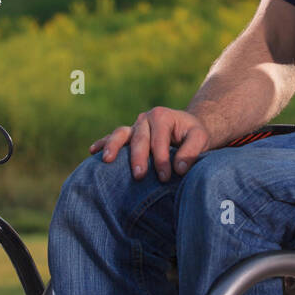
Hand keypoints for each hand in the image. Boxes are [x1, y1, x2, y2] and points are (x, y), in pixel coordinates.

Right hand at [89, 106, 211, 181]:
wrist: (185, 129)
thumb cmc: (193, 135)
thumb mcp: (200, 138)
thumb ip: (192, 151)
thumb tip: (178, 169)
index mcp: (163, 116)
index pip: (160, 140)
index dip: (162, 159)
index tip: (165, 177)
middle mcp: (145, 119)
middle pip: (139, 138)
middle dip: (139, 157)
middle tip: (139, 176)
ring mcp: (133, 126)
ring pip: (121, 134)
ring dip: (113, 146)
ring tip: (107, 160)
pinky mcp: (127, 135)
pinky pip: (112, 138)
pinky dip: (103, 143)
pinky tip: (93, 151)